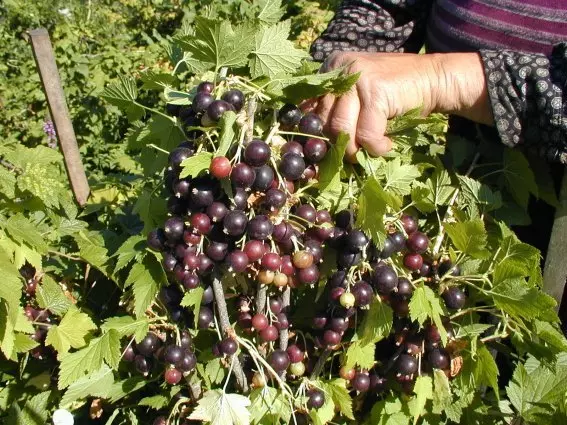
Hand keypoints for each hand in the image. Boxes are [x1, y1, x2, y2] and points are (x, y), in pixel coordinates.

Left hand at [314, 51, 492, 160]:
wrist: (434, 78)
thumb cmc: (395, 93)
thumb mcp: (359, 96)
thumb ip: (337, 110)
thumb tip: (315, 145)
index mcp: (331, 68)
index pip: (309, 108)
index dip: (317, 134)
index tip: (330, 150)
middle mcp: (340, 68)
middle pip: (322, 121)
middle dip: (338, 145)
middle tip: (354, 154)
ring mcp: (357, 78)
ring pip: (342, 129)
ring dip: (355, 150)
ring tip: (370, 150)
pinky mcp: (375, 91)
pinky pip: (366, 134)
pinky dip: (376, 147)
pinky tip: (386, 144)